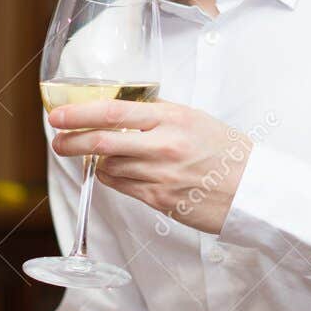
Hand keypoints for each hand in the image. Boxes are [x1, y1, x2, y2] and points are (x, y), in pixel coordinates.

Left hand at [48, 98, 255, 233]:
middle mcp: (163, 145)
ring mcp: (161, 175)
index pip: (113, 112)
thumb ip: (158, 114)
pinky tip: (112, 171)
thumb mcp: (194, 119)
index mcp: (172, 118)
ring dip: (96, 161)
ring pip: (110, 166)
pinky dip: (111, 177)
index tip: (58, 115)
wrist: (253, 188)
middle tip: (57, 140)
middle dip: (71, 141)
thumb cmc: (227, 151)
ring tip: (94, 155)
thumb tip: (120, 110)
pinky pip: (122, 187)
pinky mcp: (161, 200)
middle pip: (102, 141)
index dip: (79, 114)